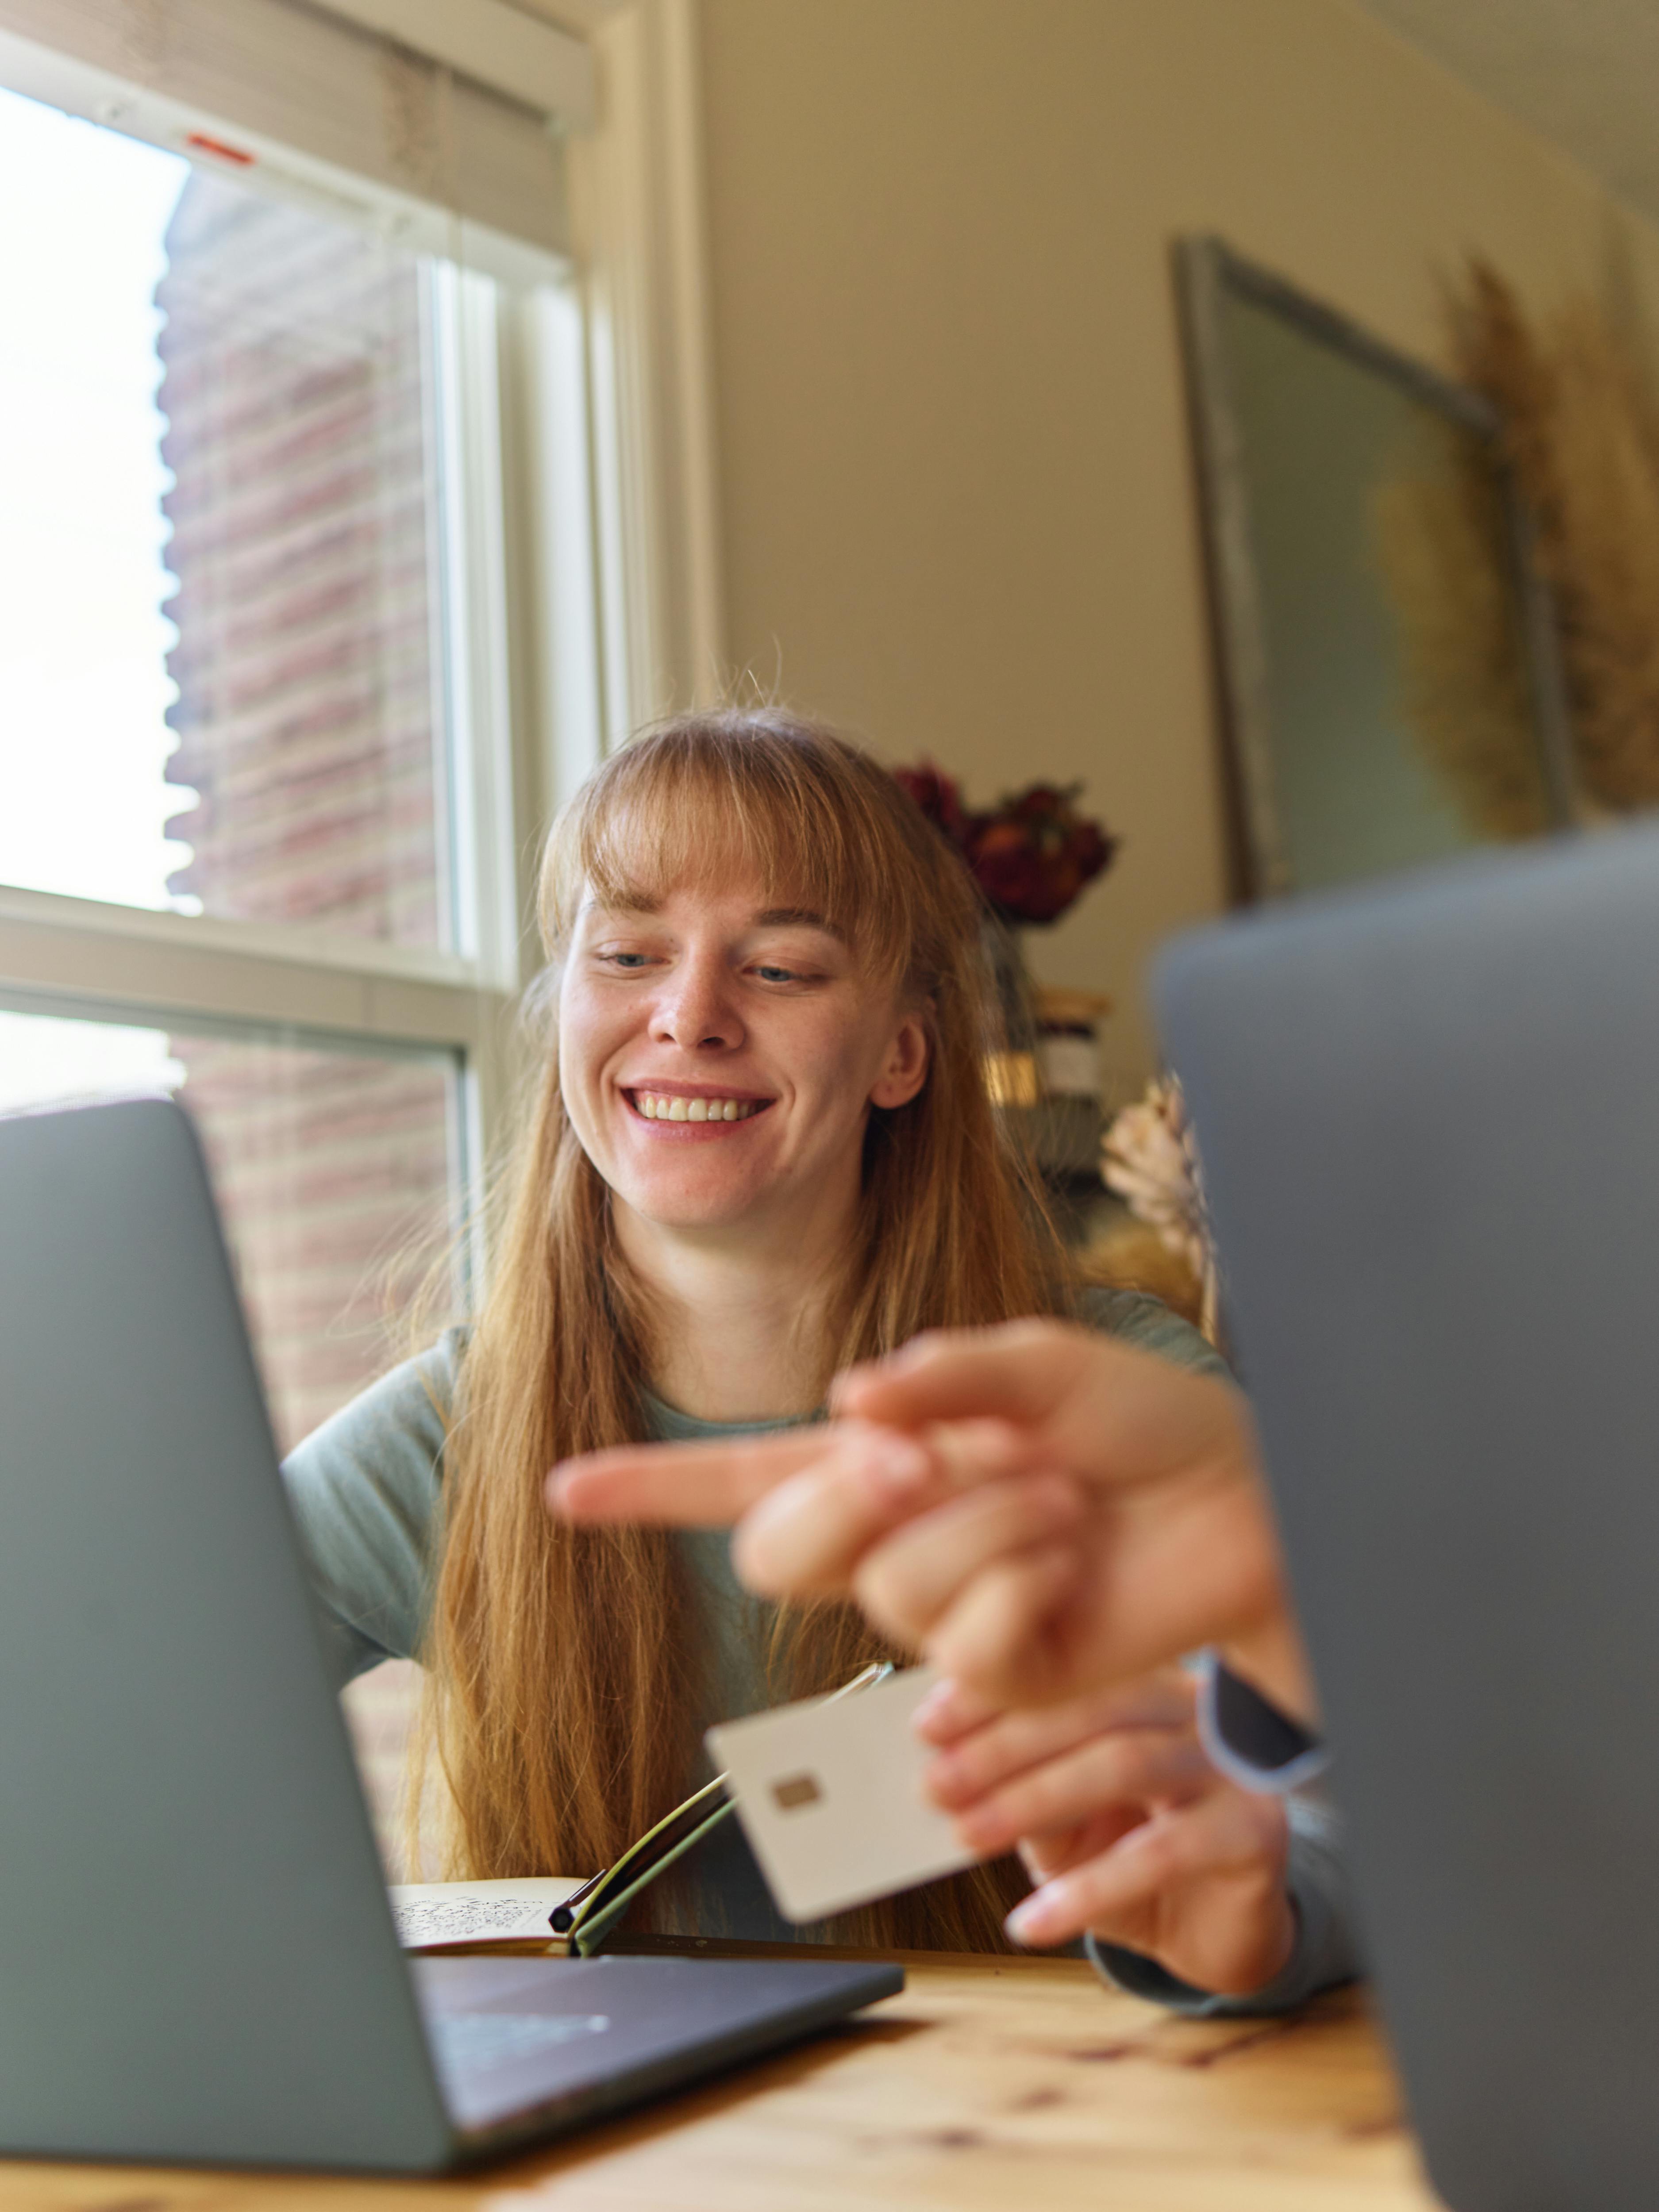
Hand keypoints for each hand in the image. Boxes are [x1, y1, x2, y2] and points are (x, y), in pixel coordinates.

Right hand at [550, 1319, 1306, 1716]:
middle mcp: (891, 1539)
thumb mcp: (1036, 1367)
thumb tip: (851, 1407)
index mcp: (881, 1458)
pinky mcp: (993, 1673)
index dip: (647, 1485)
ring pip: (887, 1583)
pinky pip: (962, 1638)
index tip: (563, 1488)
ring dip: (986, 1525)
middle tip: (924, 1458)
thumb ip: (939, 1379)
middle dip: (840, 1497)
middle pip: (775, 1550)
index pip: (740, 1476)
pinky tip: (1072, 1561)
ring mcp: (936, 1612)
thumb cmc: (1135, 1422)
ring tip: (1064, 1501)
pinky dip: (1025, 1581)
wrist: (1235, 1500)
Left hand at [916, 1673, 1295, 1998]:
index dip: (992, 1697)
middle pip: (1091, 1708)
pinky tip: (1033, 1921)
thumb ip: (1021, 1784)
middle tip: (936, 1785)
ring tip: (968, 1835)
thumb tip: (944, 1768)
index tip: (926, 1726)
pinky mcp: (1253, 1832)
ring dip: (1034, 1800)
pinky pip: (1162, 1853)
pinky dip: (1089, 1890)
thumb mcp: (1064, 1821)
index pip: (1064, 1673)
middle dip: (1002, 1747)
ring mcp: (1230, 1764)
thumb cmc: (1131, 1855)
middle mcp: (1193, 1707)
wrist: (1215, 1931)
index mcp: (1144, 1684)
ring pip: (1124, 1763)